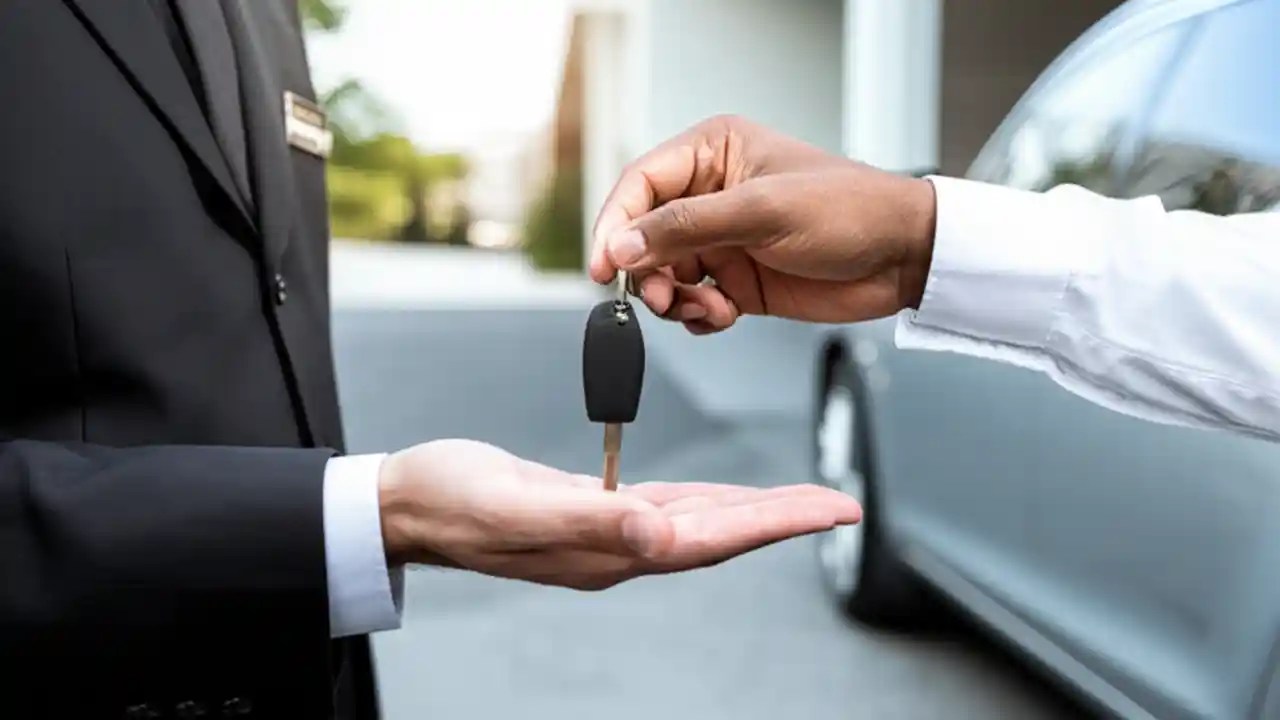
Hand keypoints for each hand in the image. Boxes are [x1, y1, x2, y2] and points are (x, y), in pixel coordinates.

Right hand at [377, 439, 859, 589]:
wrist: (408, 504)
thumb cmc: (450, 501)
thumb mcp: (512, 506)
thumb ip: (586, 521)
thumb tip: (659, 535)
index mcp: (608, 550)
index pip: (712, 540)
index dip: (776, 524)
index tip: (831, 511)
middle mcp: (616, 549)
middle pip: (719, 534)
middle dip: (782, 518)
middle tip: (840, 502)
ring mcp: (605, 535)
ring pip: (698, 523)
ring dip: (752, 511)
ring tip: (800, 500)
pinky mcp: (591, 512)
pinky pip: (665, 508)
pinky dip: (703, 499)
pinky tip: (718, 494)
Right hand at [588, 115, 937, 332]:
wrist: (903, 257)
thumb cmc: (849, 211)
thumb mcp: (762, 212)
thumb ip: (685, 228)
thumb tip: (621, 245)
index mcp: (713, 153)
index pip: (640, 185)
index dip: (614, 225)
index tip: (603, 265)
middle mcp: (711, 194)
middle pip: (643, 235)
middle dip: (646, 271)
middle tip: (661, 297)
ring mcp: (724, 239)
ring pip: (663, 274)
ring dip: (674, 299)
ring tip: (709, 307)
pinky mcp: (738, 279)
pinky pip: (692, 302)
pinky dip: (698, 315)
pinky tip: (725, 314)